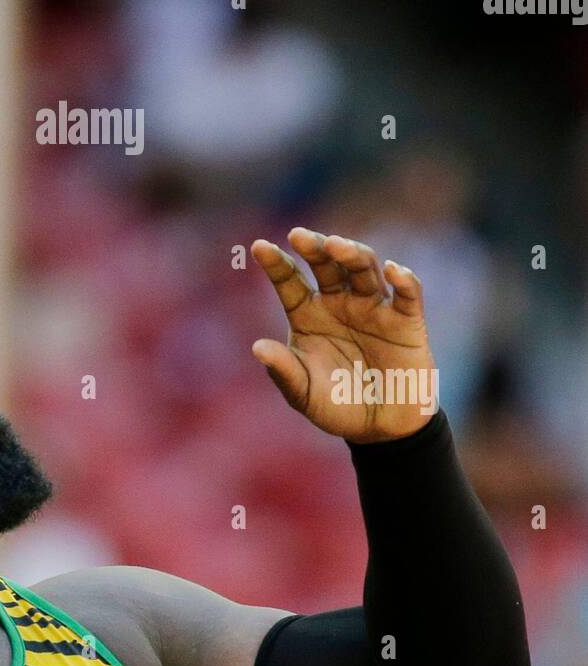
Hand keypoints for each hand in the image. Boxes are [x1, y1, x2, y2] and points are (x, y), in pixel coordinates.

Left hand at [250, 228, 437, 443]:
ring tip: (335, 244)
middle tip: (299, 236)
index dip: (276, 263)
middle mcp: (339, 302)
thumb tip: (257, 348)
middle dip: (314, 247)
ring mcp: (373, 307)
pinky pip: (408, 294)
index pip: (289, 281)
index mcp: (308, 314)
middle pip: (327, 264)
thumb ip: (284, 371)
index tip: (259, 247)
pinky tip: (393, 270)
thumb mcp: (304, 394)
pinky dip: (404, 279)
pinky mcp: (407, 321)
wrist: (382, 430)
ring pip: (363, 268)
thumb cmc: (337, 406)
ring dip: (351, 252)